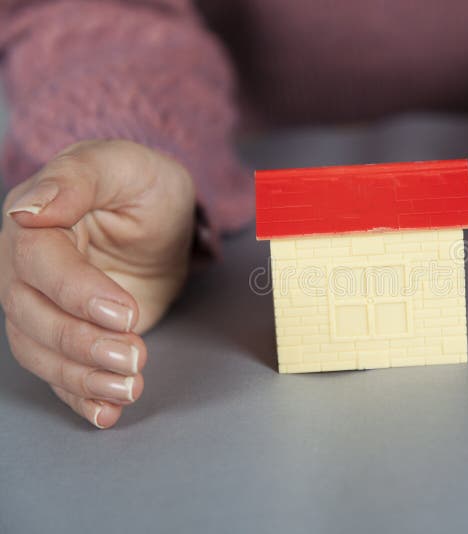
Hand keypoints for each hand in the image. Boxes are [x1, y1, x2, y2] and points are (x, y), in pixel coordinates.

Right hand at [0, 140, 195, 426]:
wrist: (162, 215)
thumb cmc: (142, 184)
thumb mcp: (123, 166)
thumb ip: (78, 178)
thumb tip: (27, 209)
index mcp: (34, 224)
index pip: (39, 265)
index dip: (76, 293)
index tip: (122, 313)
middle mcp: (26, 269)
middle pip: (33, 316)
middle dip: (82, 344)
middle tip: (134, 356)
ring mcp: (46, 305)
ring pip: (41, 351)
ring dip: (82, 377)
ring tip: (130, 388)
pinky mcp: (70, 332)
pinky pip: (60, 372)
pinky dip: (80, 396)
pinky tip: (106, 412)